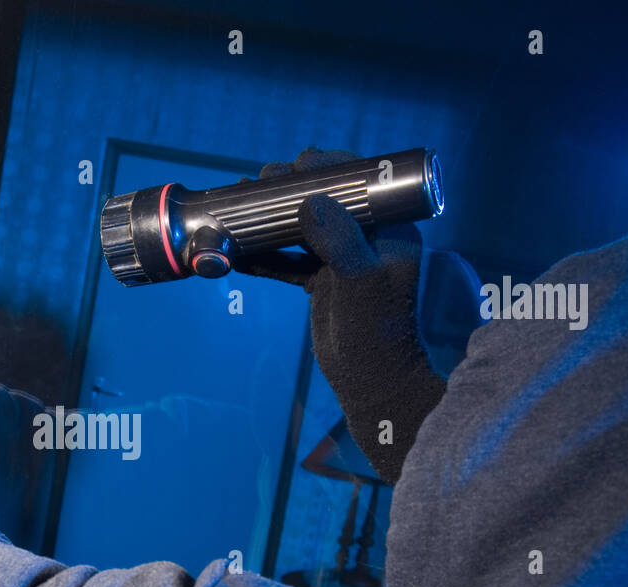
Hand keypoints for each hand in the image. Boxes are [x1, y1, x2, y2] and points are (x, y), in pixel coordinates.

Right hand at [234, 148, 444, 483]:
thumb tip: (309, 200)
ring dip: (272, 219)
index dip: (329, 168)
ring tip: (240, 207)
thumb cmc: (377, 332)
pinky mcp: (322, 282)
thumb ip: (339, 238)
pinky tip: (236, 251)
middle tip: (260, 183)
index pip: (362, 183)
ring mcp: (342, 259)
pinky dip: (264, 255)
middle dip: (290, 190)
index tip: (296, 164)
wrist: (372, 382)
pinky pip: (289, 260)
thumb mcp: (361, 280)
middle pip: (326, 199)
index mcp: (391, 228)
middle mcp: (368, 238)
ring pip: (303, 228)